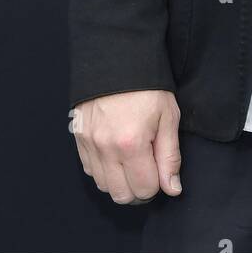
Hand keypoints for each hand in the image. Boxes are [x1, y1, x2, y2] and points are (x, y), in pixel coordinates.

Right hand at [70, 89, 181, 204]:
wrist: (118, 57)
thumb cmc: (148, 87)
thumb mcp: (168, 117)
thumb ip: (170, 156)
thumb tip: (172, 188)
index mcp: (131, 143)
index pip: (145, 189)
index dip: (157, 183)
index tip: (160, 168)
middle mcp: (106, 148)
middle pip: (121, 195)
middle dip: (138, 189)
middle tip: (148, 169)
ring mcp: (89, 143)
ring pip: (103, 186)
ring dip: (120, 181)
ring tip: (132, 160)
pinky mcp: (79, 137)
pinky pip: (89, 169)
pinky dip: (103, 169)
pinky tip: (115, 153)